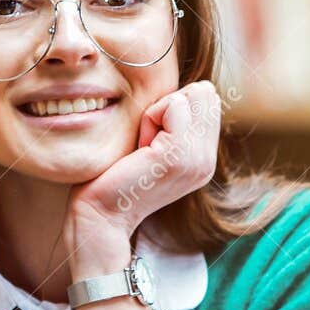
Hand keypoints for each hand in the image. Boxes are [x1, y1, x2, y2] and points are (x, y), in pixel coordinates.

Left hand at [66, 81, 222, 265]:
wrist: (102, 216)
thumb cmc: (114, 179)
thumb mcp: (153, 149)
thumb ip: (173, 127)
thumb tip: (181, 94)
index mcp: (204, 159)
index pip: (208, 101)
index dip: (174, 107)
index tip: (151, 138)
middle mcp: (207, 161)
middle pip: (205, 94)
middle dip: (169, 106)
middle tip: (146, 139)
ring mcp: (197, 159)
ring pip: (192, 96)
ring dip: (159, 112)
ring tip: (143, 145)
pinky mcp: (177, 155)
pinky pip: (173, 105)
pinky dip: (150, 117)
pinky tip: (139, 146)